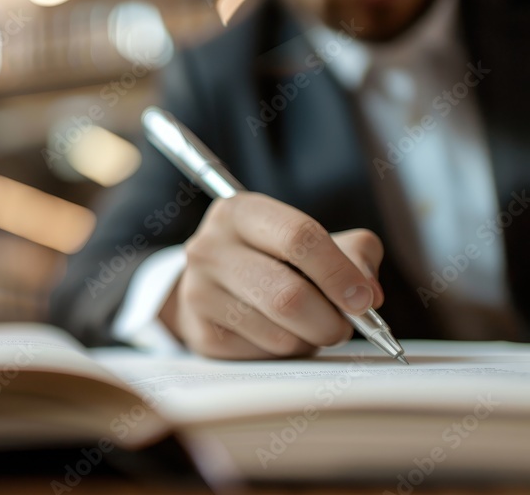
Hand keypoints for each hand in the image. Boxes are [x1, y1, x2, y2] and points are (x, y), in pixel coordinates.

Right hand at [161, 192, 384, 358]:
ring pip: (279, 334)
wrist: (214, 283)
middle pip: (288, 296)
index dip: (338, 272)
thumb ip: (354, 254)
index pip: (298, 237)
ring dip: (309, 339)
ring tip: (307, 325)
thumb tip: (369, 296)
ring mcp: (199, 292)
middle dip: (330, 321)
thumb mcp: (315, 239)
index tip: (364, 300)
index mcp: (240, 213)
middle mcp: (210, 249)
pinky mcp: (202, 333)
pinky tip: (278, 333)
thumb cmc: (274, 258)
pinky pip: (262, 355)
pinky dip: (284, 352)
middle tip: (344, 326)